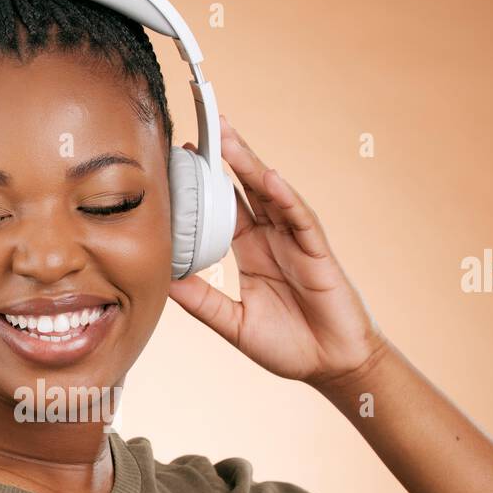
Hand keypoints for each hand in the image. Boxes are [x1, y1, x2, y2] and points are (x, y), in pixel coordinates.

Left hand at [167, 114, 389, 388]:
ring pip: (271, 195)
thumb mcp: (233, 324)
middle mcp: (273, 240)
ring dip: (251, 165)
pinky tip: (270, 178)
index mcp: (251, 252)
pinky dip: (286, 198)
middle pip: (246, 190)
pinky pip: (301, 220)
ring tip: (229, 137)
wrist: (331, 367)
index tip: (179, 158)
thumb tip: (162, 281)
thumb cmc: (288, 346)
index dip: (205, 185)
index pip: (224, 209)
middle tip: (204, 125)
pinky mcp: (318, 253)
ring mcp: (296, 242)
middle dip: (227, 157)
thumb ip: (202, 301)